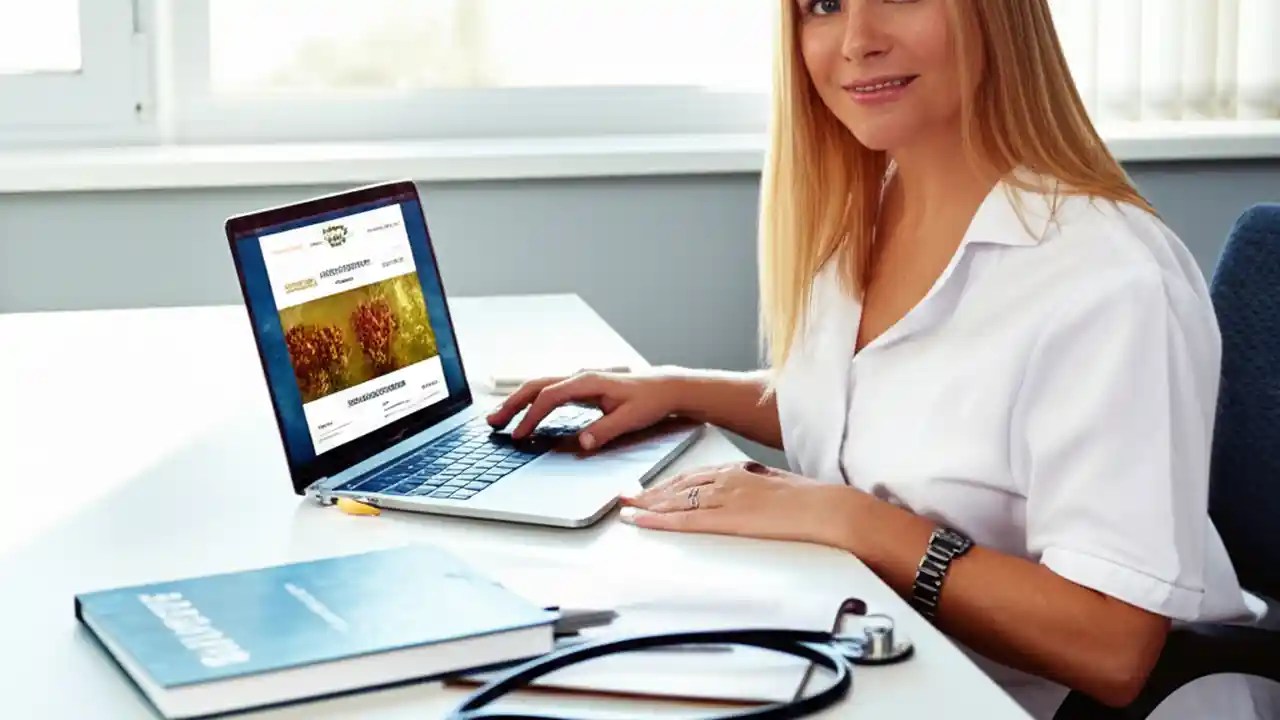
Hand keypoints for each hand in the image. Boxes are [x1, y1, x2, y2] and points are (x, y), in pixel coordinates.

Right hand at [485, 369, 683, 449]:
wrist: (666, 388)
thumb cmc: (650, 400)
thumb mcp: (630, 418)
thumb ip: (605, 430)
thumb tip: (583, 442)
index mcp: (587, 381)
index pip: (548, 397)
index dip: (531, 416)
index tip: (519, 434)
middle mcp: (579, 378)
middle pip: (535, 387)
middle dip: (512, 404)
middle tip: (492, 422)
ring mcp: (579, 382)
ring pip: (540, 388)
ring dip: (519, 403)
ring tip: (499, 419)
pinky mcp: (582, 390)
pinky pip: (550, 394)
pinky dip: (533, 404)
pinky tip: (527, 417)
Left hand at [619, 461, 851, 546]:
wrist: (828, 509)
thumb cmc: (812, 502)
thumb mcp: (778, 487)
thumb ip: (758, 490)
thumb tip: (752, 501)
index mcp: (741, 470)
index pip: (695, 476)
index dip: (670, 483)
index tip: (652, 488)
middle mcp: (728, 479)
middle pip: (679, 485)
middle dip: (650, 493)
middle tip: (627, 497)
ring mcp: (726, 498)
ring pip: (676, 501)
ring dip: (646, 506)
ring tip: (625, 510)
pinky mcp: (727, 519)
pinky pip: (685, 520)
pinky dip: (658, 521)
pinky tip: (641, 522)